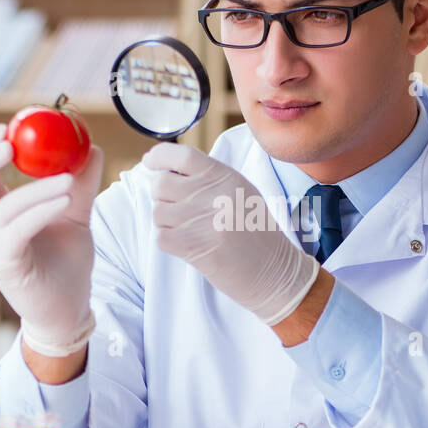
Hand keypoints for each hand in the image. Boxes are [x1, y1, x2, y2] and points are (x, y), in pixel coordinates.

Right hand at [0, 122, 104, 353]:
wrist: (69, 308)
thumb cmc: (65, 262)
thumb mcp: (76, 215)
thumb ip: (80, 183)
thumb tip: (91, 146)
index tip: (8, 125)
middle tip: (10, 143)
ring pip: (3, 208)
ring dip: (35, 189)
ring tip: (67, 180)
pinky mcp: (3, 264)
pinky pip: (17, 230)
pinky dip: (40, 211)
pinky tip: (63, 200)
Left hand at [142, 141, 318, 324]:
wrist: (277, 271)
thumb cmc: (256, 232)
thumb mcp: (241, 192)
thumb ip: (208, 179)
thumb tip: (166, 170)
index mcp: (226, 177)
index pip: (182, 155)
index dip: (159, 156)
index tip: (150, 162)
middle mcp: (215, 195)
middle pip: (161, 184)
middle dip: (161, 196)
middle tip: (177, 208)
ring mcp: (204, 221)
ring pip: (158, 212)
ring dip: (166, 222)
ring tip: (190, 230)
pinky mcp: (196, 248)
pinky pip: (161, 237)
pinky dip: (169, 242)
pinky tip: (188, 245)